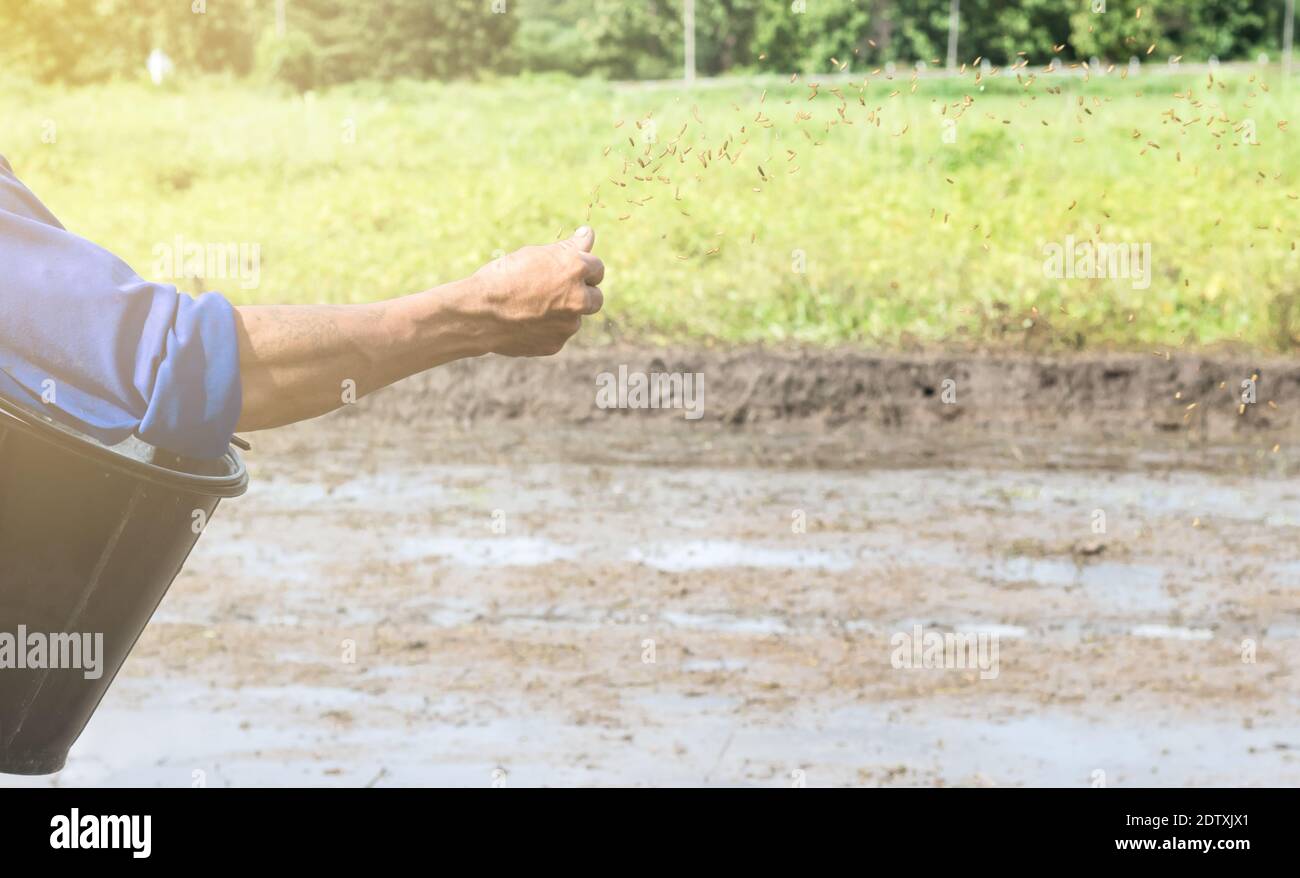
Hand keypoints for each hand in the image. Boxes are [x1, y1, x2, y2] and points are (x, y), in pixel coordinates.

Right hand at [468, 227, 604, 356]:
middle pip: (596, 298)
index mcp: (576, 269)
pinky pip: (557, 334)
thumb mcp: (534, 254)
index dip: (584, 268)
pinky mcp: (556, 344)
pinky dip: (546, 329)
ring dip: (562, 313)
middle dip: (583, 294)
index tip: (572, 269)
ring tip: (532, 306)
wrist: (480, 313)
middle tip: (559, 290)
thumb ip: (567, 248)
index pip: (597, 267)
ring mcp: (569, 325)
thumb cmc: (503, 276)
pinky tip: (525, 321)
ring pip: (574, 318)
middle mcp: (579, 298)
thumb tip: (588, 234)